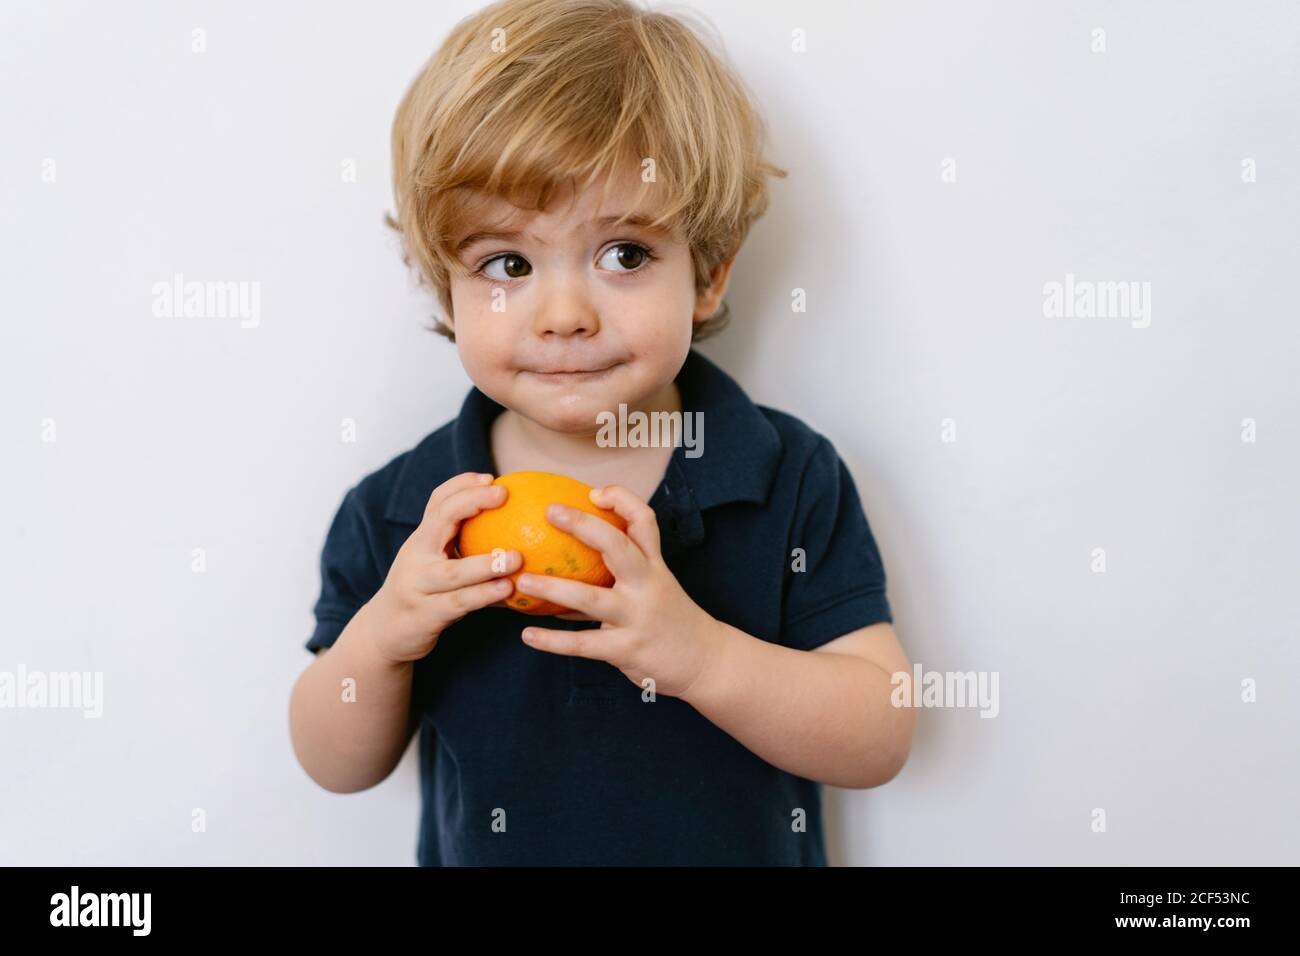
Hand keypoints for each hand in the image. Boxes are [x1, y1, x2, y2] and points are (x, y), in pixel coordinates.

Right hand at [364, 471, 520, 664]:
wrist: (383, 632)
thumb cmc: (423, 590)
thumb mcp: (433, 560)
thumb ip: (459, 541)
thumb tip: (512, 518)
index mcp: (421, 539)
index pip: (437, 502)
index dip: (462, 485)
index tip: (492, 478)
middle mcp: (415, 557)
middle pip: (439, 521)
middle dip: (471, 502)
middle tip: (503, 494)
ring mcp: (418, 586)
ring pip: (453, 572)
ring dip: (486, 563)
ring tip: (517, 557)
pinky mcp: (425, 615)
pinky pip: (458, 603)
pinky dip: (483, 595)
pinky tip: (506, 590)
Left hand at [514, 485, 726, 699]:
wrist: (706, 661)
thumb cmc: (670, 618)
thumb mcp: (656, 584)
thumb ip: (622, 570)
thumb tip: (566, 555)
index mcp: (655, 565)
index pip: (644, 521)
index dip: (621, 499)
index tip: (594, 492)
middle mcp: (647, 585)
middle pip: (618, 546)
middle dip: (583, 525)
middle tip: (550, 511)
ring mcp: (637, 617)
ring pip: (591, 598)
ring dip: (554, 587)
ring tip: (523, 579)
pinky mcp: (627, 649)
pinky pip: (583, 644)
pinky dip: (553, 641)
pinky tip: (528, 636)